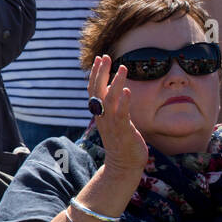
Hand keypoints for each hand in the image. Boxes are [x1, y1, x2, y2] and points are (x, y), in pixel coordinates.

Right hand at [87, 55, 148, 178]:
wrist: (123, 164)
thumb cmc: (122, 141)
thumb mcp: (115, 120)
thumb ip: (114, 107)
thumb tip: (118, 91)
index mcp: (99, 113)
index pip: (94, 89)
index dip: (96, 73)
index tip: (100, 58)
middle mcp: (102, 116)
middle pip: (98, 90)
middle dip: (101, 72)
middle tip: (106, 57)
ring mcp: (111, 123)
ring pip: (109, 100)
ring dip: (115, 82)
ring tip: (122, 68)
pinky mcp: (122, 131)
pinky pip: (121, 114)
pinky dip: (123, 102)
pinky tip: (127, 91)